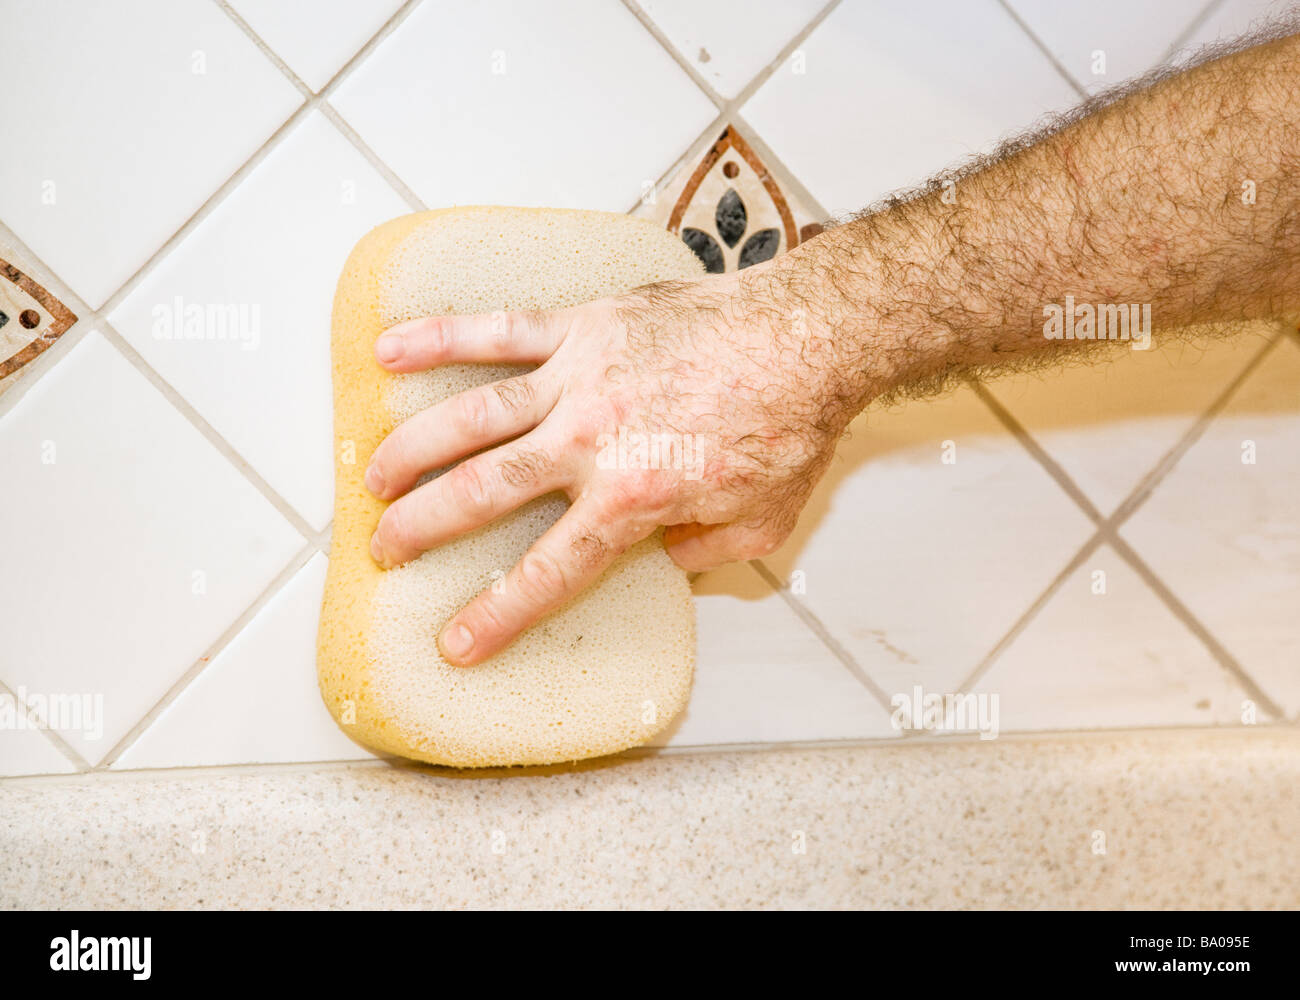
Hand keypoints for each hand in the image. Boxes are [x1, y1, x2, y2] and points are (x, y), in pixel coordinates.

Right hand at [364, 259, 870, 665]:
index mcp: (630, 497)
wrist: (808, 336)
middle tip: (385, 548)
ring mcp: (579, 377)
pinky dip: (441, 339)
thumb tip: (664, 564)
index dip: (497, 613)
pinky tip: (389, 351)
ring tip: (371, 476)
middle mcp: (590, 440)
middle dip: (423, 527)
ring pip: (473, 416)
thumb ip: (703, 556)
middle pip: (485, 491)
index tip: (454, 642)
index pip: (549, 570)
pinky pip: (500, 330)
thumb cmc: (787, 426)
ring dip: (414, 449)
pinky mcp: (583, 326)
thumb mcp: (759, 524)